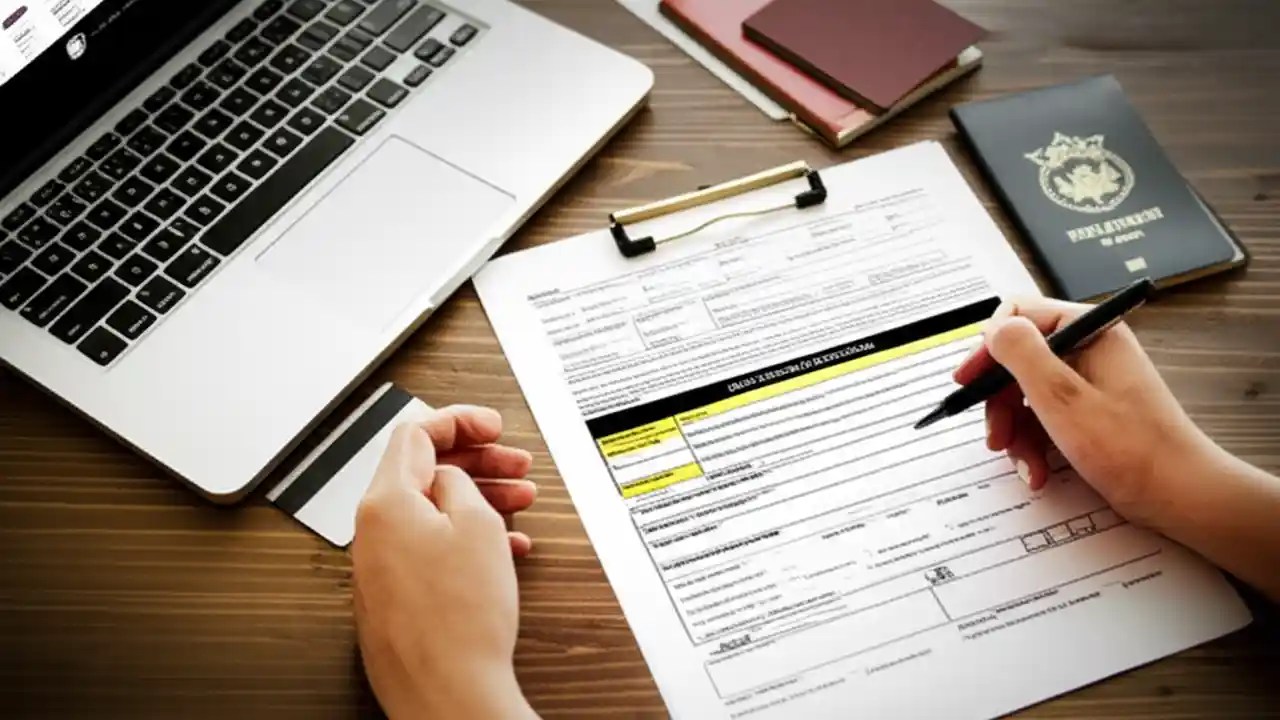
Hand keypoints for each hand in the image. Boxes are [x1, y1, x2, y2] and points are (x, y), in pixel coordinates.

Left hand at [352, 405, 539, 719]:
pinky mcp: (394, 598)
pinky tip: (502, 548)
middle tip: (515, 463)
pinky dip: (464, 538)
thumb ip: (460, 484)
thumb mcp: (477, 524)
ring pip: (430, 512)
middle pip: (423, 473)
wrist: (448, 693)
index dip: (460, 421)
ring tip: (520, 501)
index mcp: (385, 503)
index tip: (491, 425)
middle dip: (476, 461)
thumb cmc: (460, 618)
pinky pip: (428, 549)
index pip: (415, 435)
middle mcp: (372, 533)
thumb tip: (451, 477)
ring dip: (477, 499)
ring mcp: (380, 568)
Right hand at [952, 296, 1220, 526]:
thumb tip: (993, 327)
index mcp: (1090, 331)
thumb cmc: (1132, 449)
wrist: (1179, 495)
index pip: (1019, 316)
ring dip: (1016, 432)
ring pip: (1026, 394)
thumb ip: (1022, 355)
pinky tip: (1038, 470)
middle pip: (1018, 361)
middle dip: (1001, 403)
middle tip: (995, 437)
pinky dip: (1034, 445)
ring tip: (1025, 464)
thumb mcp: (1063, 398)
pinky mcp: (1089, 411)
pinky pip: (1044, 418)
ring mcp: (1088, 381)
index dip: (988, 349)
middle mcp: (1089, 349)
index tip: (969, 381)